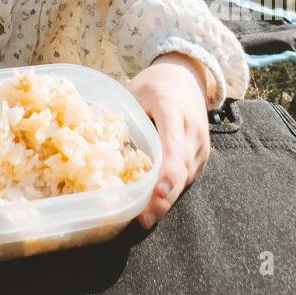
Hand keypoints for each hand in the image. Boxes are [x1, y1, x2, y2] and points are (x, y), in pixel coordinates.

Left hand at [126, 53, 211, 230]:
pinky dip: (172, 190)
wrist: (187, 75)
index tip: (159, 191)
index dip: (167, 171)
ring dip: (167, 199)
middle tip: (142, 218)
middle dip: (163, 196)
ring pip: (185, 179)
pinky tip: (154, 204)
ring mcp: (201, 145)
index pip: (174, 145)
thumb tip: (93, 143)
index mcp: (173, 111)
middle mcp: (193, 131)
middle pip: (181, 170)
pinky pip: (187, 177)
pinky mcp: (202, 155)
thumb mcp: (134, 92)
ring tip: (145, 217)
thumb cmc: (156, 85)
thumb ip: (120, 117)